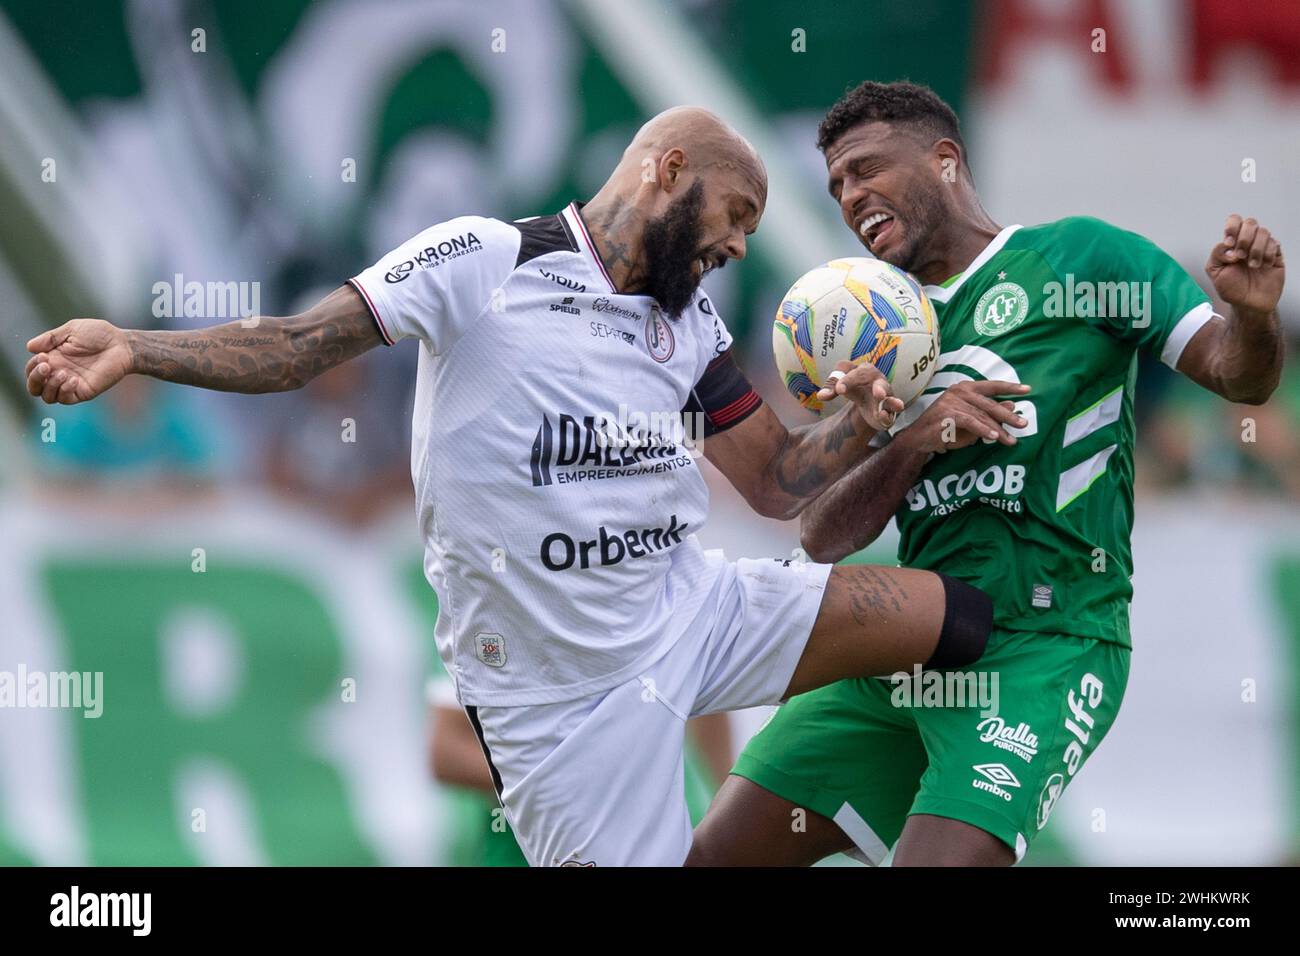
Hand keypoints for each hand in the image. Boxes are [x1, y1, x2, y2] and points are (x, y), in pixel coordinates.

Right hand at [26, 319, 132, 404]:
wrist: (122, 344)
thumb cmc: (99, 335)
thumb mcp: (71, 330)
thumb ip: (50, 338)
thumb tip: (29, 347)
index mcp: (54, 359)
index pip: (32, 370)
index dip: (31, 366)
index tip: (43, 355)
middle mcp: (59, 373)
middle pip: (35, 387)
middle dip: (34, 378)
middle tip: (47, 365)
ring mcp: (71, 384)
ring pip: (47, 397)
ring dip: (49, 385)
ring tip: (63, 372)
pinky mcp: (84, 391)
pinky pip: (66, 399)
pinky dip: (64, 390)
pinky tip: (73, 379)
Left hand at [817, 360, 904, 430]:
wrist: (868, 401)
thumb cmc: (854, 387)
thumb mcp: (840, 384)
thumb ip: (830, 388)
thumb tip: (821, 396)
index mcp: (864, 371)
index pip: (855, 372)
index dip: (847, 380)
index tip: (838, 390)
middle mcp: (878, 382)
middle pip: (878, 382)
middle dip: (878, 387)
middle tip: (876, 392)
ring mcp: (886, 397)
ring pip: (889, 398)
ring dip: (888, 399)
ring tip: (882, 402)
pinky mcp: (888, 412)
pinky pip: (890, 414)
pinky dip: (886, 416)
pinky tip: (882, 417)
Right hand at [903, 379, 1030, 454]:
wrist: (919, 439)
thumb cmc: (947, 429)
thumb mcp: (973, 422)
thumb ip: (990, 414)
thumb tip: (1012, 407)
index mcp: (966, 388)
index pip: (992, 386)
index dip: (1010, 388)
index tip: (1028, 390)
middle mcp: (959, 391)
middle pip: (989, 403)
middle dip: (1008, 415)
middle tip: (1023, 424)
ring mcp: (952, 401)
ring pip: (981, 415)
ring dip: (998, 429)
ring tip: (1010, 440)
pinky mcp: (946, 413)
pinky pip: (970, 422)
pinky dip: (983, 430)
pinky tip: (994, 437)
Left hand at [1206, 215, 1284, 314]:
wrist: (1249, 304)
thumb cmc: (1231, 288)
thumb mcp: (1215, 272)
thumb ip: (1217, 255)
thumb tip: (1229, 246)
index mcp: (1232, 243)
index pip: (1234, 221)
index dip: (1232, 227)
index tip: (1229, 243)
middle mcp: (1248, 242)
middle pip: (1250, 222)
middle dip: (1244, 239)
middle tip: (1240, 256)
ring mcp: (1262, 247)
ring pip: (1264, 232)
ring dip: (1256, 249)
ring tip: (1252, 266)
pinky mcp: (1275, 254)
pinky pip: (1275, 244)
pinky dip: (1267, 255)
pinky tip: (1263, 266)